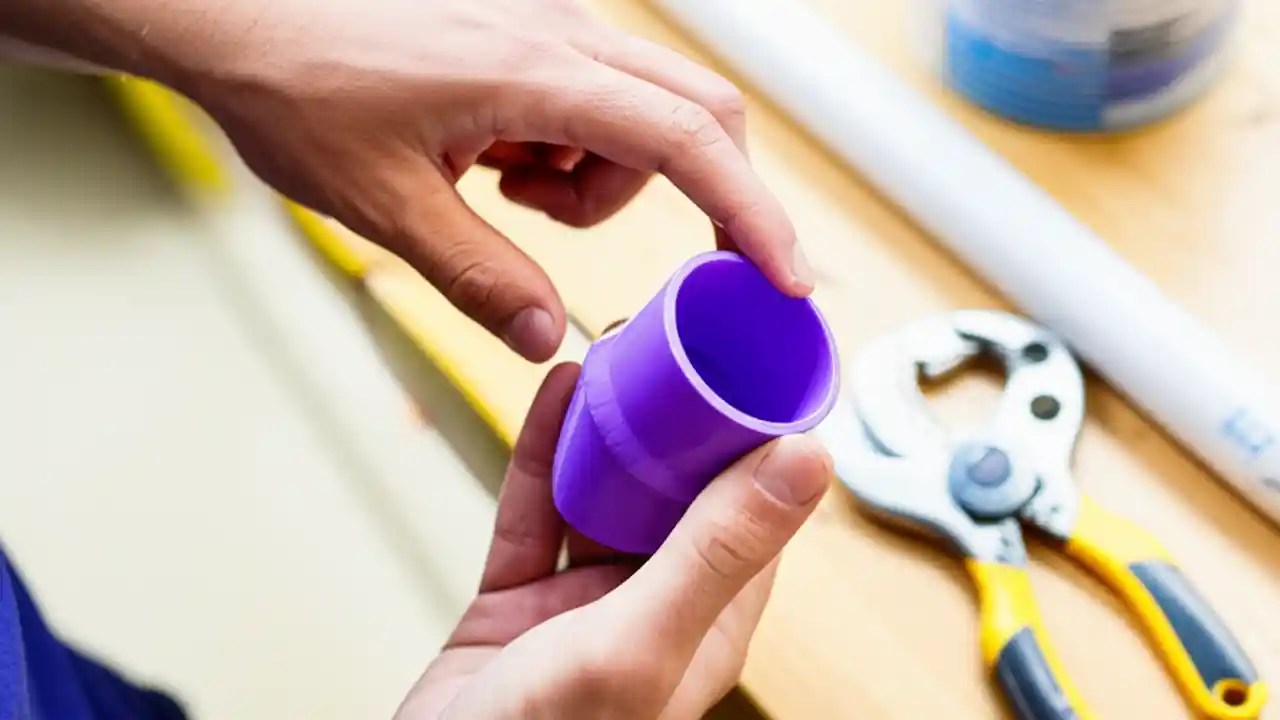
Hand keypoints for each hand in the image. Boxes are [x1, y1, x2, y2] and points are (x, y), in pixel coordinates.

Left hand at [170, 0, 812, 360]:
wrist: (237, 10)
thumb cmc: (298, 88)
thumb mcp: (385, 204)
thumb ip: (477, 275)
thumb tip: (548, 335)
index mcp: (536, 73)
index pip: (688, 142)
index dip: (753, 215)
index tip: (789, 279)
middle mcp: (561, 34)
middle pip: (698, 112)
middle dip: (700, 194)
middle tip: (655, 255)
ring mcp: (548, 26)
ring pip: (644, 113)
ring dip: (606, 178)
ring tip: (506, 189)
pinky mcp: (528, 35)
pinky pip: (597, 98)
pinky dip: (572, 148)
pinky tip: (494, 156)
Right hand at [395, 364, 831, 718]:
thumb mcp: (640, 640)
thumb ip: (717, 550)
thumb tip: (808, 460)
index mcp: (710, 623)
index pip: (755, 513)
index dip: (760, 437)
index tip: (758, 361)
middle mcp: (656, 606)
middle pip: (678, 491)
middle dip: (679, 416)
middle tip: (679, 337)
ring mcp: (584, 602)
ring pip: (604, 491)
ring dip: (610, 424)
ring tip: (620, 345)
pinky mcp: (518, 600)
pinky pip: (534, 509)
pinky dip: (541, 451)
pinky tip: (554, 392)